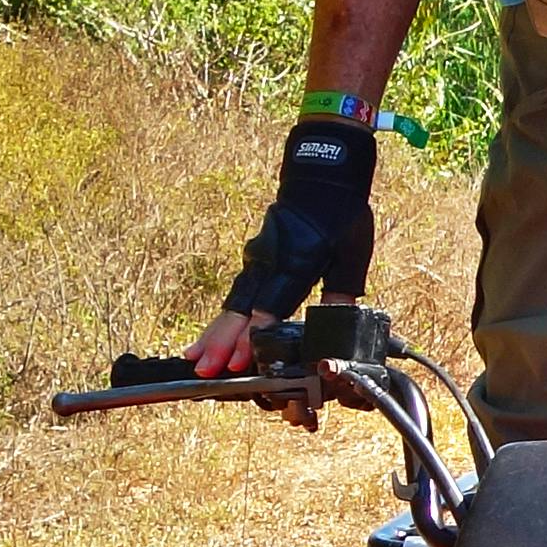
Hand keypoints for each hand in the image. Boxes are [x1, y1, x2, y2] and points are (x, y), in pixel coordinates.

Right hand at [196, 116, 377, 381]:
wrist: (321, 176)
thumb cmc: (339, 214)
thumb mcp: (352, 254)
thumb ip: (343, 292)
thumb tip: (339, 330)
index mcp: (296, 263)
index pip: (269, 306)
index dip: (254, 336)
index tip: (240, 360)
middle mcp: (268, 264)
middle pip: (240, 309)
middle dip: (222, 342)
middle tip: (205, 370)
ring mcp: (256, 262)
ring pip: (231, 304)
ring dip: (213, 334)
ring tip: (194, 360)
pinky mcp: (253, 262)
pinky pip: (233, 297)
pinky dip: (219, 320)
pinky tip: (204, 340)